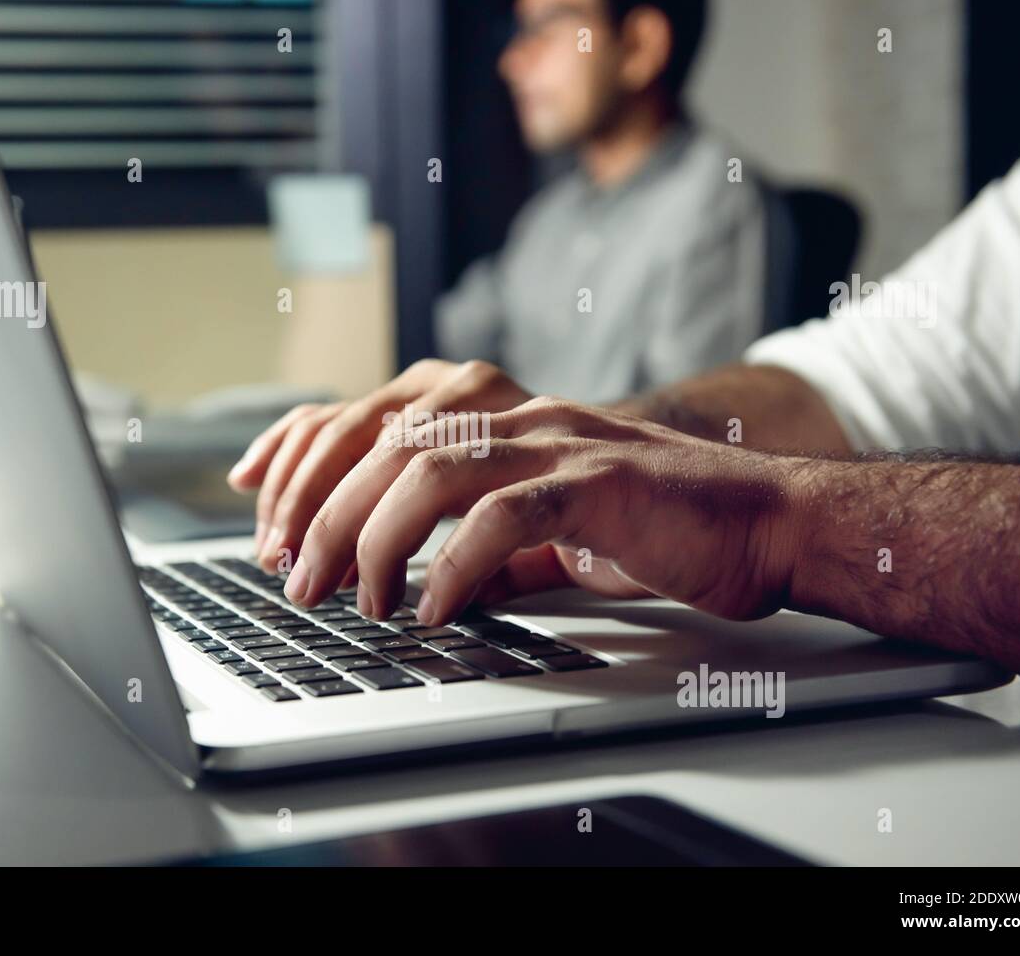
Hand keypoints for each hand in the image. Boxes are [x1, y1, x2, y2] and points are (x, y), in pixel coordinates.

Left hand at [281, 398, 805, 625]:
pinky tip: (434, 609)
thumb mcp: (544, 522)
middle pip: (384, 436)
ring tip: (356, 600)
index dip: (303, 444)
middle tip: (295, 575)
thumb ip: (476, 534)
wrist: (763, 519)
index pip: (371, 409)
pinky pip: (505, 516)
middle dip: (322, 509)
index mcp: (496, 410)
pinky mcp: (601, 481)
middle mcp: (518, 409)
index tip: (255, 493)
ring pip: (430, 467)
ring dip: (375, 539)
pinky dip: (454, 566)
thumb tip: (406, 574)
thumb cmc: (653, 521)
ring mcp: (559, 438)